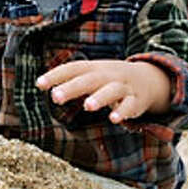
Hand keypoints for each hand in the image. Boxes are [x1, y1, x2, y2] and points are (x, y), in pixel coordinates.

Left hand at [36, 59, 170, 124]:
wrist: (147, 79)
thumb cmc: (110, 79)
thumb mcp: (92, 75)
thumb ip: (70, 80)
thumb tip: (40, 84)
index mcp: (94, 68)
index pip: (73, 68)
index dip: (57, 75)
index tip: (40, 84)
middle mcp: (108, 75)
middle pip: (89, 79)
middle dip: (72, 87)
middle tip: (56, 96)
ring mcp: (123, 87)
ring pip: (111, 90)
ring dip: (99, 97)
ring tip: (87, 106)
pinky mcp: (135, 100)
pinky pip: (129, 105)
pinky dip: (122, 112)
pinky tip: (114, 119)